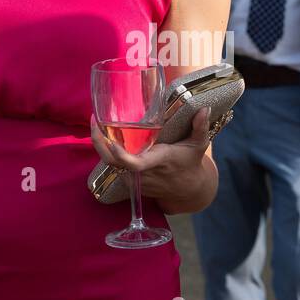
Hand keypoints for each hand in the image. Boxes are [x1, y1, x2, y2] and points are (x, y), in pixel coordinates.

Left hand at [90, 105, 212, 203]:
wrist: (186, 190)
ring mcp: (134, 178)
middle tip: (95, 119)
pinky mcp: (129, 180)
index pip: (136, 164)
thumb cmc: (190, 163)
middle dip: (100, 142)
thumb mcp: (198, 145)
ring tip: (96, 121)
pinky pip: (113, 165)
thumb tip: (204, 109)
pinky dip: (106, 150)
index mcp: (159, 161)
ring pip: (110, 163)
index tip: (112, 142)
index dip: (122, 156)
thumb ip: (200, 127)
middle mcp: (143, 172)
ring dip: (100, 144)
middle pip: (114, 162)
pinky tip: (103, 133)